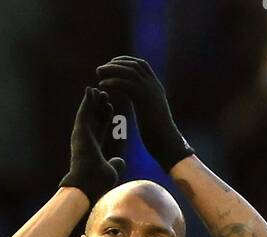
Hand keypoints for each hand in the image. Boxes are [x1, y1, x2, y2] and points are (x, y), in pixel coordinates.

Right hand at [58, 87, 125, 205]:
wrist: (87, 185)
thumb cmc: (97, 183)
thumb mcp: (111, 171)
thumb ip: (115, 164)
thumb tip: (121, 162)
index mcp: (93, 147)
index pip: (99, 128)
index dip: (105, 118)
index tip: (111, 108)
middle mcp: (85, 140)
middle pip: (93, 119)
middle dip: (99, 106)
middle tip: (105, 95)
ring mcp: (80, 135)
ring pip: (87, 113)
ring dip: (92, 101)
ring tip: (98, 89)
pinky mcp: (79, 132)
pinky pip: (83, 112)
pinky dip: (87, 101)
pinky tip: (90, 90)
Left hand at [96, 55, 192, 172]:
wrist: (168, 144)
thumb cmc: (160, 137)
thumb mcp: (152, 114)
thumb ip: (146, 104)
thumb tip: (141, 104)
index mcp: (156, 87)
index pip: (141, 65)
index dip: (125, 62)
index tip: (111, 65)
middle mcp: (154, 85)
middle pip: (133, 65)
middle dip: (115, 64)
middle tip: (100, 69)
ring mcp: (150, 91)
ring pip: (129, 71)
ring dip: (111, 70)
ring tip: (98, 73)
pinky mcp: (143, 99)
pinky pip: (125, 84)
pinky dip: (112, 81)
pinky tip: (102, 85)